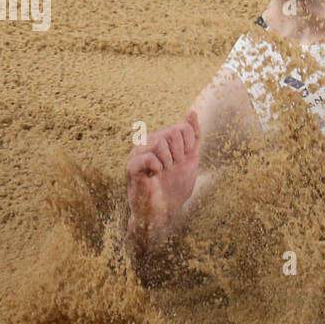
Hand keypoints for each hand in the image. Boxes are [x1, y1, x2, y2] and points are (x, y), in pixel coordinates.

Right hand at [126, 109, 200, 243]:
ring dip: (168, 162)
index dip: (188, 147)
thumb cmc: (175, 187)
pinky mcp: (131, 166)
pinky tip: (154, 176)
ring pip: (160, 142)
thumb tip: (192, 111)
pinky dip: (157, 168)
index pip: (183, 128)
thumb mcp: (190, 160)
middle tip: (171, 169)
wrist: (163, 212)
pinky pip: (148, 157)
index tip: (183, 161)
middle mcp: (148, 142)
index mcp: (162, 140)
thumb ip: (193, 136)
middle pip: (173, 132)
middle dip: (180, 154)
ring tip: (162, 172)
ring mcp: (138, 153)